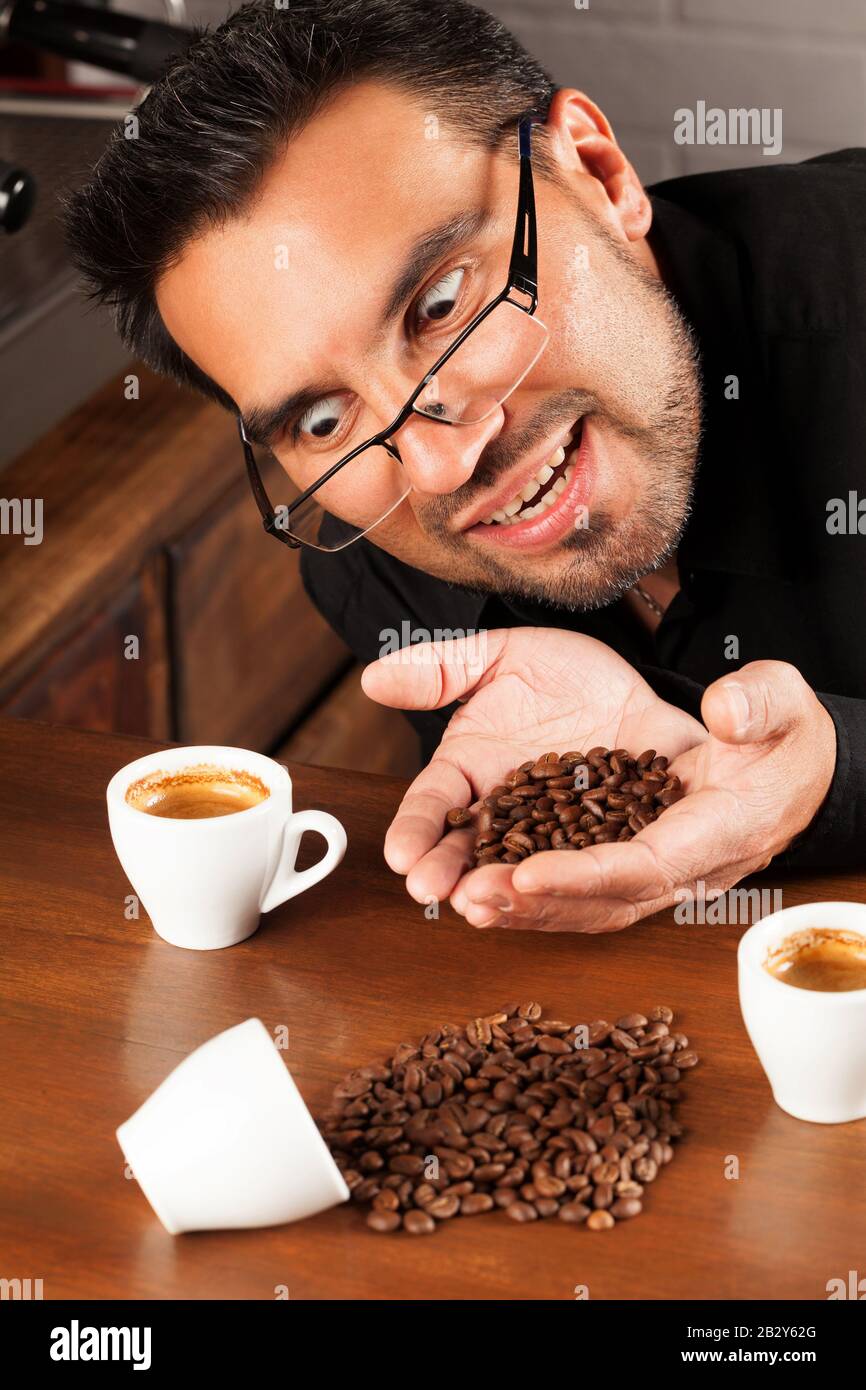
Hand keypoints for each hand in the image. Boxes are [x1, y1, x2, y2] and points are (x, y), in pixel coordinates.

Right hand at [361, 626, 705, 920]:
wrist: (642, 690)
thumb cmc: (569, 676)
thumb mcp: (506, 657)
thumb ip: (444, 669)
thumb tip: (373, 678)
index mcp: (470, 774)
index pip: (433, 806)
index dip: (416, 830)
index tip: (400, 855)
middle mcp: (508, 815)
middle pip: (469, 851)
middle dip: (449, 873)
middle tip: (431, 891)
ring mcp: (555, 836)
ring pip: (523, 872)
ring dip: (499, 891)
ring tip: (477, 905)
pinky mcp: (607, 847)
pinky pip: (587, 871)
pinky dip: (568, 888)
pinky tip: (548, 894)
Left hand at [362, 634, 836, 931]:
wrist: (777, 753)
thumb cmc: (777, 728)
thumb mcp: (780, 698)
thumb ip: (761, 700)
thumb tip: (725, 712)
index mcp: (722, 829)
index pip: (647, 864)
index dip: (586, 875)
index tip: (526, 873)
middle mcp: (679, 864)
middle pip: (598, 899)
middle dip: (530, 902)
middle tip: (463, 896)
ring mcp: (647, 865)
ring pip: (576, 901)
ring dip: (512, 902)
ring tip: (446, 892)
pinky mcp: (619, 851)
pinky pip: (568, 882)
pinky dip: (519, 886)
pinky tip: (464, 878)